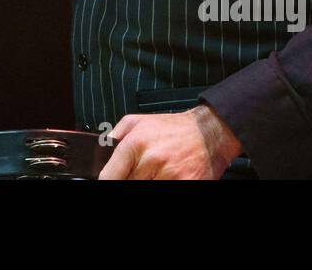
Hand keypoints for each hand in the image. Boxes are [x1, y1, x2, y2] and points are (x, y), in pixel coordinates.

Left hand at [97, 106, 241, 179]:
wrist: (209, 132)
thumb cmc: (174, 128)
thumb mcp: (139, 121)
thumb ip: (116, 134)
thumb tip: (102, 150)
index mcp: (135, 143)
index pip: (109, 176)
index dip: (109, 181)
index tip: (113, 180)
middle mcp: (151, 159)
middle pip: (127, 185)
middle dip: (131, 180)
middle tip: (143, 173)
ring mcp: (169, 174)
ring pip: (145, 189)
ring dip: (149, 182)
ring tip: (156, 173)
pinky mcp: (186, 183)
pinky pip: (166, 190)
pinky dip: (165, 184)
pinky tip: (168, 177)